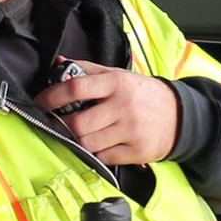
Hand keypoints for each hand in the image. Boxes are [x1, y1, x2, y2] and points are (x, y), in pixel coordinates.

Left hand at [35, 59, 178, 164]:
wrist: (179, 115)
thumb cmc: (141, 94)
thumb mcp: (119, 76)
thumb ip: (88, 70)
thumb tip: (59, 64)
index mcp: (116, 83)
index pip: (76, 88)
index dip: (53, 96)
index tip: (41, 102)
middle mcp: (123, 106)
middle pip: (78, 123)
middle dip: (63, 125)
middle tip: (59, 124)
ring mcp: (130, 131)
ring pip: (88, 143)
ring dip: (79, 141)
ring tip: (82, 134)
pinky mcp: (136, 151)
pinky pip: (103, 157)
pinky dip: (96, 153)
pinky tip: (101, 144)